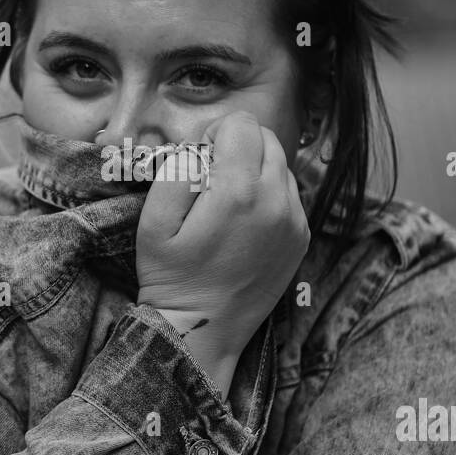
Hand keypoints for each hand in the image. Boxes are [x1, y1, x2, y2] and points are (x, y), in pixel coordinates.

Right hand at [136, 111, 310, 390]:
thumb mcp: (154, 222)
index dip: (214, 133)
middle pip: (267, 138)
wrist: (204, 330)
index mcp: (239, 191)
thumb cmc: (172, 276)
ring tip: (228, 203)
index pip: (240, 124)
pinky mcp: (301, 237)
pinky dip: (269, 196)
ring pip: (281, 165)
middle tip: (212, 179)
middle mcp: (276, 200)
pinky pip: (290, 195)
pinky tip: (245, 223)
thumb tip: (201, 147)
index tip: (200, 159)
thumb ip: (177, 169)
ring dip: (256, 170)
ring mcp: (294, 220)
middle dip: (237, 147)